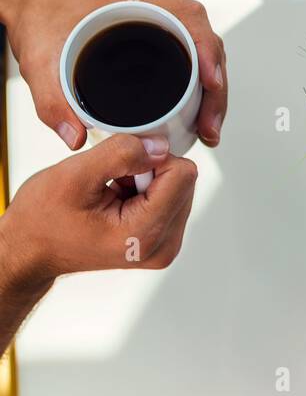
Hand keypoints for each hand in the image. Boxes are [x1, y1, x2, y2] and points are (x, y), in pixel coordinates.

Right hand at [0, 136, 196, 350]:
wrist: (30, 249)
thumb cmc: (43, 220)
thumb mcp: (75, 176)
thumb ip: (121, 155)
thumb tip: (160, 146)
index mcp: (145, 235)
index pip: (183, 174)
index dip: (151, 158)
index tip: (120, 166)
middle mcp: (163, 246)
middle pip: (184, 181)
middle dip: (149, 171)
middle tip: (111, 183)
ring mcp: (163, 245)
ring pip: (178, 187)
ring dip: (146, 180)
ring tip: (111, 192)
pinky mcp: (160, 240)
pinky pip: (169, 198)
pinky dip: (144, 190)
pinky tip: (117, 199)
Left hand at [6, 0, 225, 149]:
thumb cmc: (39, 18)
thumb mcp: (38, 61)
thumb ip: (51, 101)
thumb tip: (76, 139)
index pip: (188, 17)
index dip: (207, 51)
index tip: (212, 85)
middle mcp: (154, 0)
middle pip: (204, 39)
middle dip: (215, 87)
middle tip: (210, 128)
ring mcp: (160, 13)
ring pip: (202, 48)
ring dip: (212, 89)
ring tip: (207, 129)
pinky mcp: (159, 29)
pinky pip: (190, 51)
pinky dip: (199, 81)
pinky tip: (197, 113)